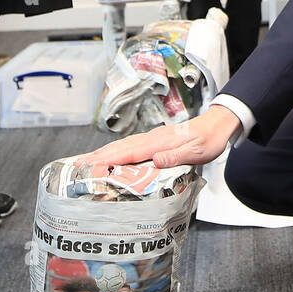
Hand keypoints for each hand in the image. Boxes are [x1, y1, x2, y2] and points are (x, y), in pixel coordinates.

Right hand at [78, 105, 239, 169]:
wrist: (216, 126)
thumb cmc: (208, 140)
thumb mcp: (196, 151)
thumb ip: (175, 155)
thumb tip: (155, 160)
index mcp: (157, 143)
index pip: (127, 153)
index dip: (107, 159)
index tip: (89, 165)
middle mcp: (150, 139)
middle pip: (118, 148)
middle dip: (97, 157)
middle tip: (75, 165)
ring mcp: (151, 139)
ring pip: (122, 147)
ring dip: (103, 154)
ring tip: (85, 162)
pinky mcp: (154, 141)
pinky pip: (130, 147)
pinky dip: (116, 152)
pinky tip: (111, 157)